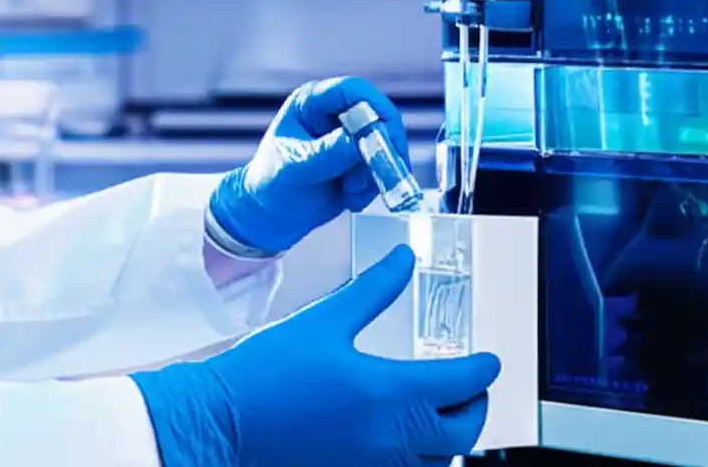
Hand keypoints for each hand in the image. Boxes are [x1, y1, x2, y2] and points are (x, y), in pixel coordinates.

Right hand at [132, 245, 500, 466]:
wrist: (219, 425)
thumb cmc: (265, 377)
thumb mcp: (325, 321)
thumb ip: (374, 291)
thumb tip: (403, 261)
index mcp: (391, 393)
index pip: (465, 383)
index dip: (485, 368)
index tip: (488, 360)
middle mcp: (392, 438)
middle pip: (464, 430)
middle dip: (475, 407)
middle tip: (471, 388)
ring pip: (439, 461)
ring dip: (449, 437)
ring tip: (440, 414)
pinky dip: (418, 460)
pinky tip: (403, 441)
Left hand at [210, 77, 410, 253]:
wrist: (270, 216)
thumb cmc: (270, 185)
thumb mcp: (294, 169)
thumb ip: (326, 153)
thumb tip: (356, 140)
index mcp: (312, 103)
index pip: (353, 91)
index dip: (373, 109)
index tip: (383, 136)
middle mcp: (336, 115)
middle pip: (380, 116)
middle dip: (383, 148)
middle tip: (381, 173)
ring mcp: (351, 138)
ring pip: (387, 145)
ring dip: (376, 173)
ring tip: (351, 192)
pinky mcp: (361, 161)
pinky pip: (385, 168)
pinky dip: (373, 187)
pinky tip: (350, 199)